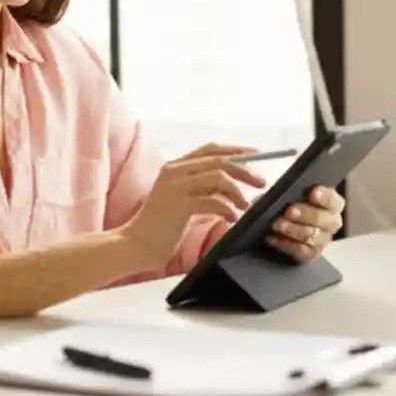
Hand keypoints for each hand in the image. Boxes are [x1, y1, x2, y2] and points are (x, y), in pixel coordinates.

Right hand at [122, 143, 266, 267]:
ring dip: (238, 191)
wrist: (134, 246)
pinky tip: (231, 218)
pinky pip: (213, 201)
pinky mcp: (178, 206)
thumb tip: (234, 185)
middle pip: (219, 161)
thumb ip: (203, 189)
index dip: (236, 150)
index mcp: (175, 167)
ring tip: (245, 206)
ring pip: (218, 177)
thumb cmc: (161, 227)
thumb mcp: (183, 200)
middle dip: (245, 170)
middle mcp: (174, 171)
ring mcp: (175, 187)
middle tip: (261, 182)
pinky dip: (228, 209)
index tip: (257, 155)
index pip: (211, 149)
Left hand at [265, 185, 344, 263]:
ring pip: (310, 236)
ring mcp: (322, 240)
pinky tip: (272, 238)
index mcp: (332, 204)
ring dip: (292, 229)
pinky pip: (300, 251)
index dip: (325, 197)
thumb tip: (281, 185)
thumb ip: (293, 189)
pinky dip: (284, 244)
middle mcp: (331, 223)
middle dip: (305, 214)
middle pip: (322, 219)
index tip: (313, 193)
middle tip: (289, 211)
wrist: (283, 224)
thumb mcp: (292, 192)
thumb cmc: (291, 203)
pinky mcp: (310, 254)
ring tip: (276, 225)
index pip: (332, 200)